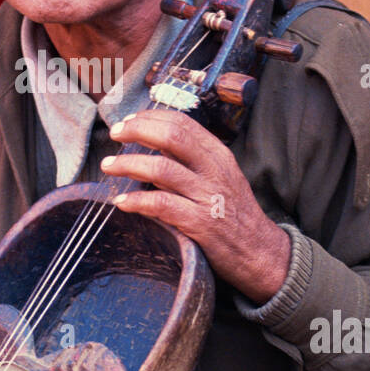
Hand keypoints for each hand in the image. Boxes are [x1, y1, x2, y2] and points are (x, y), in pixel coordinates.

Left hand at [100, 110, 290, 303]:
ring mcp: (207, 196)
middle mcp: (214, 171)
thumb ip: (192, 159)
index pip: (182, 123)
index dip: (151, 117)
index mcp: (218, 155)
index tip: (129, 121)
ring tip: (109, 166)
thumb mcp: (221, 177)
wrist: (260, 253)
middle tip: (115, 134)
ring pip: (161, 168)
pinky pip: (161, 205)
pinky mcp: (200, 223)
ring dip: (128, 164)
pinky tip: (121, 202)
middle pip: (171, 137)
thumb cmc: (234, 213)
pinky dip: (136, 201)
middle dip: (137, 131)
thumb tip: (154, 140)